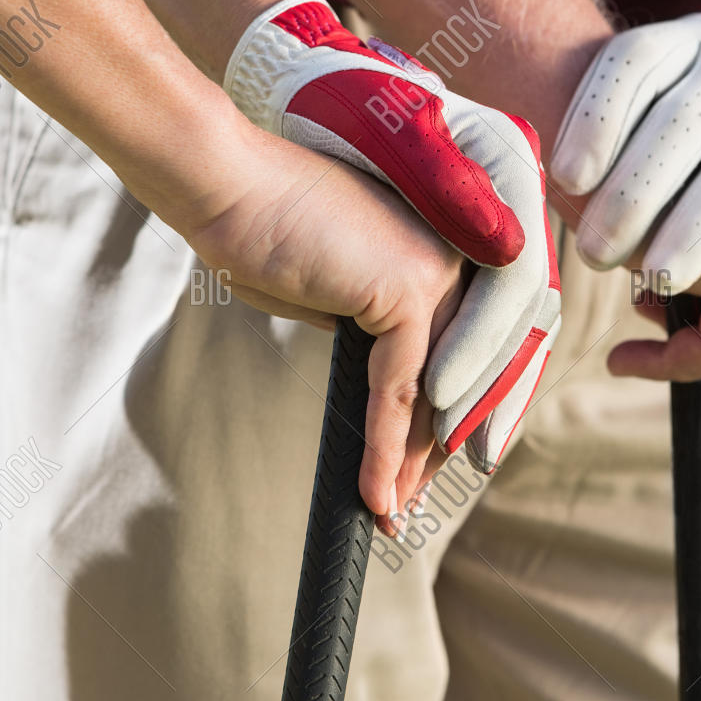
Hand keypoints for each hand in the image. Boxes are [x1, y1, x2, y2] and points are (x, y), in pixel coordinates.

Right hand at [224, 0, 560, 476]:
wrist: (228, 186)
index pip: (472, 349)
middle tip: (414, 505)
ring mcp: (442, 269)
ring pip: (439, 392)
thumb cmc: (263, 229)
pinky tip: (376, 493)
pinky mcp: (411, 288)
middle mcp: (459, 256)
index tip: (432, 466)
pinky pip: (403, 389)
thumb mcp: (334, 292)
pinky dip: (385, 448)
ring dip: (411, 463)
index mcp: (448, 249)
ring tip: (392, 514)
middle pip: (469, 377)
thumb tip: (394, 386)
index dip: (455, 416)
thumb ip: (372, 328)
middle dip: (438, 452)